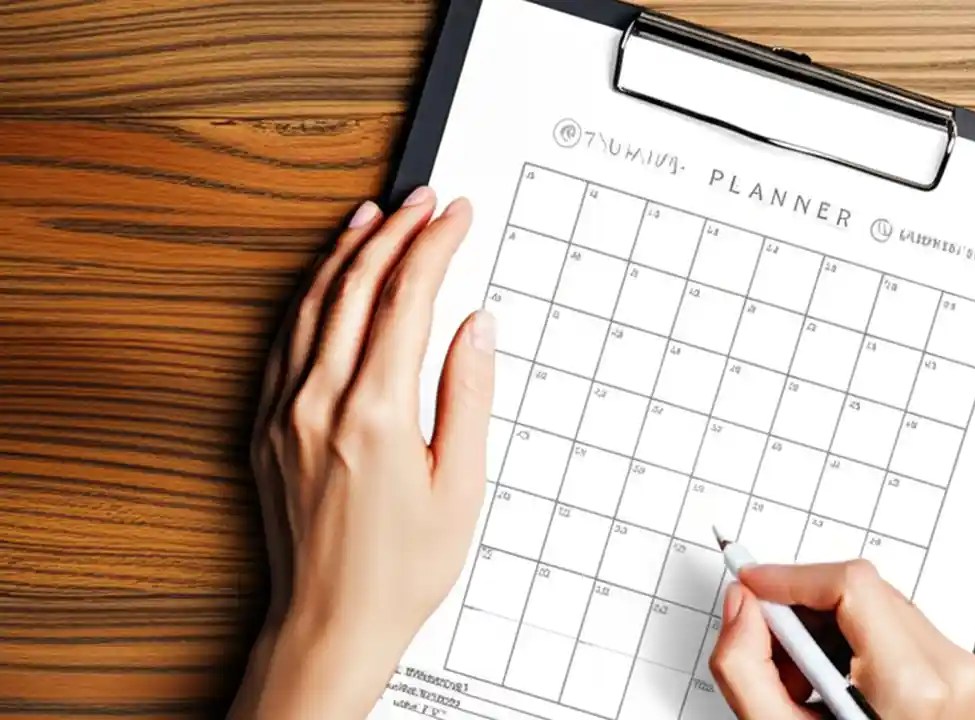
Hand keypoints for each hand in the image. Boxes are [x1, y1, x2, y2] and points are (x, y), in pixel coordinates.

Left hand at [229, 187, 493, 718]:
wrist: (330, 623)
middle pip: (358, 286)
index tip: (459, 215)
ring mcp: (286, 411)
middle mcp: (322, 402)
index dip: (437, 246)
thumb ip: (468, 396)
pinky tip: (327, 280)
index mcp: (377, 414)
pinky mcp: (267, 425)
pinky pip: (285, 339)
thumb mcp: (461, 486)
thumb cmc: (400, 569)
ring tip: (374, 216)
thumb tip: (477, 327)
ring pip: (313, 304)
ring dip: (346, 251)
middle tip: (426, 200)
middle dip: (396, 232)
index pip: (409, 299)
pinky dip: (310, 295)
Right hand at [710, 560, 974, 719]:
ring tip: (801, 683)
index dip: (791, 578)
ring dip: (822, 630)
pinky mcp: (954, 669)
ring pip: (873, 603)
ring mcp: (956, 668)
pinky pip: (892, 625)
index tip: (754, 586)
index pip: (851, 584)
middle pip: (859, 590)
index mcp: (911, 687)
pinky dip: (849, 643)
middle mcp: (946, 670)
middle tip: (770, 651)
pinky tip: (830, 683)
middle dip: (801, 612)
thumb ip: (747, 669)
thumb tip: (742, 608)